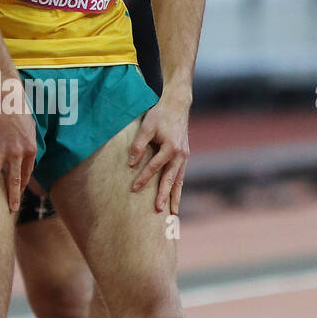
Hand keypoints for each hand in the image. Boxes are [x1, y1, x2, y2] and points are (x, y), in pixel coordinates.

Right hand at [0, 76, 36, 210]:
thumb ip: (26, 145)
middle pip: (14, 180)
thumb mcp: (29, 130)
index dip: (20, 186)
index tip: (16, 195)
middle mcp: (17, 153)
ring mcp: (0, 149)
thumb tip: (24, 156)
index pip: (26, 174)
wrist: (7, 97)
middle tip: (11, 210)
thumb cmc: (19, 112)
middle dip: (11, 197)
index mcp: (30, 150)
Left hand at [128, 94, 190, 214]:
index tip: (134, 189)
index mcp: (171, 148)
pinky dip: (178, 187)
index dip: (143, 178)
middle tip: (159, 210)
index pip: (155, 167)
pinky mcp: (184, 156)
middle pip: (171, 179)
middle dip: (165, 195)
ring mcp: (184, 156)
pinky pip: (181, 175)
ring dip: (176, 196)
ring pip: (179, 180)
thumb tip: (131, 163)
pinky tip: (175, 196)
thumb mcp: (147, 126)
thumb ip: (139, 145)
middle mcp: (180, 154)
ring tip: (173, 212)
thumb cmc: (160, 114)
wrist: (178, 105)